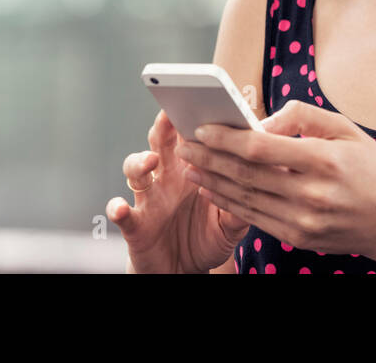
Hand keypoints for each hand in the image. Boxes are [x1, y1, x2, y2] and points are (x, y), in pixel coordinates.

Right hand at [106, 108, 250, 272]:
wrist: (181, 272)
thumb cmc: (204, 239)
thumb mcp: (229, 224)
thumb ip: (241, 207)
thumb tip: (257, 189)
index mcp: (191, 171)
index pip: (191, 138)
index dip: (194, 122)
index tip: (203, 105)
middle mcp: (167, 179)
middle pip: (160, 143)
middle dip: (163, 126)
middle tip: (169, 113)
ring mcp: (149, 200)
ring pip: (135, 171)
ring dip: (138, 162)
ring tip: (149, 161)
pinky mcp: (135, 224)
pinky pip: (123, 213)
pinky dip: (118, 209)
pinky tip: (120, 208)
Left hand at [176, 99, 375, 261]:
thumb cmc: (372, 169)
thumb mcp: (347, 130)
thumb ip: (304, 116)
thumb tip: (264, 119)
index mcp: (324, 160)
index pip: (261, 148)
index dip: (226, 137)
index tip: (203, 127)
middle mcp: (312, 193)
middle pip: (246, 174)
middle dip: (210, 158)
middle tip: (184, 144)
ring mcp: (305, 221)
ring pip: (246, 198)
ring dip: (212, 181)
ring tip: (190, 166)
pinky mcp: (300, 238)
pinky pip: (255, 218)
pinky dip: (229, 203)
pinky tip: (212, 190)